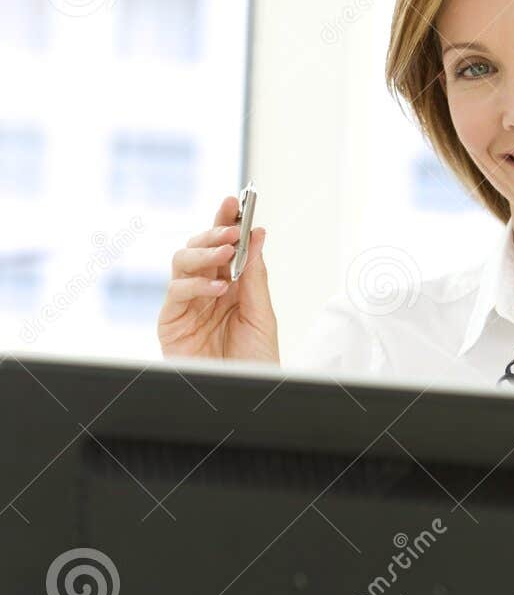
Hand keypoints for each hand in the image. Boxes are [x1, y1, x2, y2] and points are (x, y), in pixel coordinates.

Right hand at [157, 194, 279, 363]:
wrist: (245, 394)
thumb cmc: (253, 360)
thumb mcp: (261, 314)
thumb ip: (255, 276)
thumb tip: (257, 235)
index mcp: (229, 285)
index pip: (224, 245)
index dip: (226, 221)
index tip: (235, 200)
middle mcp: (205, 290)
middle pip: (199, 247)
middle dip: (214, 231)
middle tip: (232, 227)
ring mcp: (186, 305)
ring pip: (182, 262)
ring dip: (204, 252)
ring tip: (227, 252)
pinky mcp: (170, 322)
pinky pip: (175, 292)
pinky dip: (196, 285)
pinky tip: (218, 288)